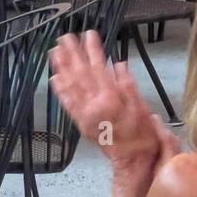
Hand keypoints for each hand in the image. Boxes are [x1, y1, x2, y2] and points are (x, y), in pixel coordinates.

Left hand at [49, 32, 160, 165]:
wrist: (132, 161)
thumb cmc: (141, 136)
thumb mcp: (142, 108)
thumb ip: (128, 86)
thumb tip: (119, 65)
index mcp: (111, 99)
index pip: (99, 68)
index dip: (93, 50)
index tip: (89, 35)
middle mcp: (94, 105)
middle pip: (81, 74)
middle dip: (72, 54)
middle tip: (65, 38)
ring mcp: (85, 115)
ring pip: (71, 87)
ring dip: (62, 68)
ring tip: (55, 52)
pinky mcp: (81, 123)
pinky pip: (67, 105)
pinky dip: (60, 91)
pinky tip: (55, 79)